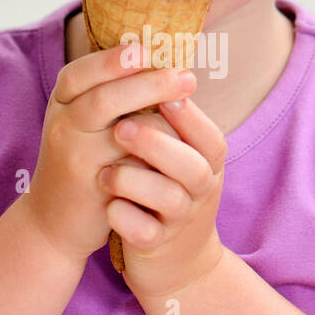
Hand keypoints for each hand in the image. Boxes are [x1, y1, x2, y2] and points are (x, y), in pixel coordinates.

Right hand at [25, 42, 196, 263]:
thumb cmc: (79, 160)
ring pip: (121, 132)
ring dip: (160, 117)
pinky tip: (182, 141)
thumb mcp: (81, 122)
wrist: (52, 220)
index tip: (147, 48)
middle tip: (185, 75)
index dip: (112, 60)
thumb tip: (159, 56)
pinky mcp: (95, 186)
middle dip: (147, 83)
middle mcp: (64, 126)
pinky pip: (133, 164)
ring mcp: (77, 158)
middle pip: (103, 99)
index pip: (80, 73)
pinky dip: (158, 150)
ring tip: (189, 105)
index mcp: (62, 102)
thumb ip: (110, 94)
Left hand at [100, 94, 227, 301]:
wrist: (176, 260)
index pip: (208, 135)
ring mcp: (180, 221)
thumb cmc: (167, 187)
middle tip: (120, 126)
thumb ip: (168, 115)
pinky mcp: (157, 247)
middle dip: (156, 143)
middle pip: (192, 166)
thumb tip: (145, 53)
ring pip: (167, 199)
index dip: (185, 113)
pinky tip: (106, 208)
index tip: (157, 93)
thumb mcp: (179, 152)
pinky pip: (143, 233)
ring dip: (133, 181)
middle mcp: (201, 190)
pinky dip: (123, 219)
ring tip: (106, 172)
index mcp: (207, 161)